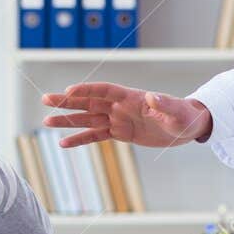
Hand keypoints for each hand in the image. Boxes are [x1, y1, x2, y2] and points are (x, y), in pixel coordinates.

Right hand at [40, 82, 212, 148]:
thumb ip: (164, 104)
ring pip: (88, 119)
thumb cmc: (184, 116)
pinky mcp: (120, 133)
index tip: (68, 91)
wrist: (187, 126)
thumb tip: (153, 95)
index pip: (105, 90)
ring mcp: (118, 119)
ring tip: (46, 121)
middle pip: (89, 102)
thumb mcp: (176, 112)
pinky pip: (96, 136)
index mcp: (132, 97)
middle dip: (67, 102)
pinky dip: (80, 139)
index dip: (87, 90)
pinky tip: (63, 143)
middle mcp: (120, 106)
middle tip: (45, 99)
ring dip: (68, 120)